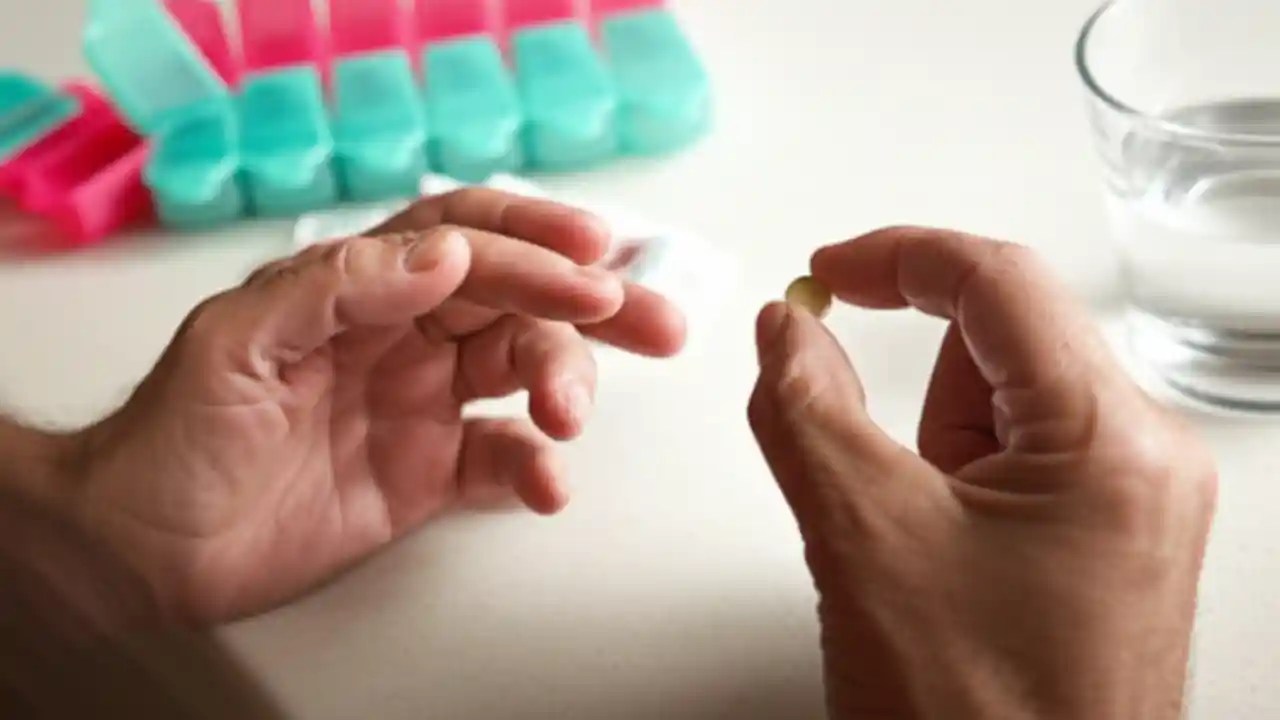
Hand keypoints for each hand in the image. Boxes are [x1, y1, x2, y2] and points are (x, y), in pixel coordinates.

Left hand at [64, 189, 684, 623]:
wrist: (147, 550)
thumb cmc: (175, 433)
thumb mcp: (238, 340)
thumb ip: (341, 287)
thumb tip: (446, 254)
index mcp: (361, 288)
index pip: (464, 241)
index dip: (532, 237)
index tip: (591, 255)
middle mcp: (404, 336)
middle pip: (517, 300)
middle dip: (588, 306)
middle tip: (650, 323)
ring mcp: (423, 405)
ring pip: (524, 372)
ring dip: (565, 386)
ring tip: (569, 418)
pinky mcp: (431, 474)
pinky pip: (504, 460)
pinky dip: (537, 469)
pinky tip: (548, 484)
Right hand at [749, 227, 1215, 718]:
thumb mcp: (862, 540)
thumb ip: (806, 408)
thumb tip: (782, 325)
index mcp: (1111, 443)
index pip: (999, 283)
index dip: (897, 257)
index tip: (824, 270)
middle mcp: (1146, 463)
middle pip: (1001, 347)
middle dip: (914, 393)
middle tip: (874, 471)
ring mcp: (1133, 506)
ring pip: (1001, 408)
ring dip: (927, 448)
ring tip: (912, 549)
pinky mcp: (1107, 542)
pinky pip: (1014, 465)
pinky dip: (949, 483)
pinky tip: (934, 562)